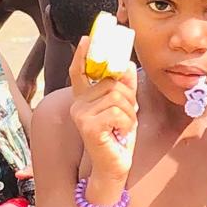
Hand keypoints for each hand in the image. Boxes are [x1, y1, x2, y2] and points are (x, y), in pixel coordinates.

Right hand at [68, 31, 137, 180]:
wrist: (114, 168)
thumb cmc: (118, 138)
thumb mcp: (125, 108)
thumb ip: (125, 87)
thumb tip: (127, 64)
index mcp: (84, 99)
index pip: (79, 71)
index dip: (83, 54)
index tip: (88, 38)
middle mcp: (78, 105)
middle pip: (111, 83)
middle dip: (128, 97)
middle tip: (127, 115)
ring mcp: (80, 115)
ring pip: (116, 96)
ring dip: (129, 112)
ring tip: (123, 127)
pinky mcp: (88, 126)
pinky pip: (117, 111)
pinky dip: (127, 122)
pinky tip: (120, 134)